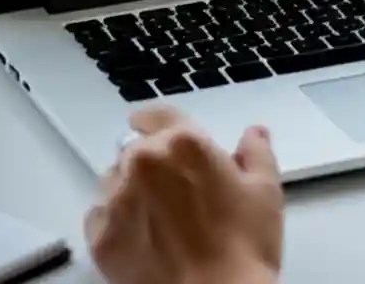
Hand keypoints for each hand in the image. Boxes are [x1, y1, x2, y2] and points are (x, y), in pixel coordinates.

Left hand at [85, 106, 283, 283]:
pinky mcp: (101, 236)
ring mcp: (118, 199)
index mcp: (185, 144)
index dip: (153, 118)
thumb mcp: (265, 192)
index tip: (144, 121)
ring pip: (114, 180)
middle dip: (152, 163)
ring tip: (159, 218)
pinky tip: (143, 237)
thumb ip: (256, 153)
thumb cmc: (243, 249)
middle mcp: (144, 163)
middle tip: (176, 192)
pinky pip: (99, 215)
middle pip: (136, 149)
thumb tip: (254, 136)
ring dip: (130, 189)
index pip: (157, 115)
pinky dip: (115, 221)